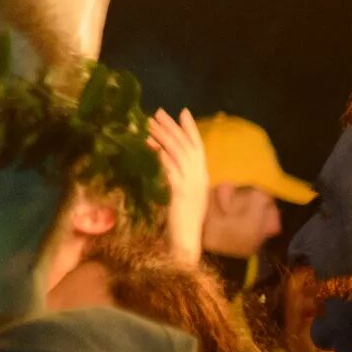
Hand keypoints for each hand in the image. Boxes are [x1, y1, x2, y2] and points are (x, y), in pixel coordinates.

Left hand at [150, 106, 209, 262]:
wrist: (187, 240)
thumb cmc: (182, 218)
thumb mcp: (182, 191)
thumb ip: (177, 173)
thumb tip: (164, 154)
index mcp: (201, 175)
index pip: (198, 146)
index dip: (191, 128)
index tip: (182, 111)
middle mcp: (199, 177)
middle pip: (186, 146)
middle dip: (172, 127)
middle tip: (157, 112)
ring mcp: (191, 185)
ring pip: (178, 154)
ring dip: (164, 137)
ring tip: (149, 124)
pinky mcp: (181, 194)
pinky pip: (172, 171)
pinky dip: (164, 157)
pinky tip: (154, 147)